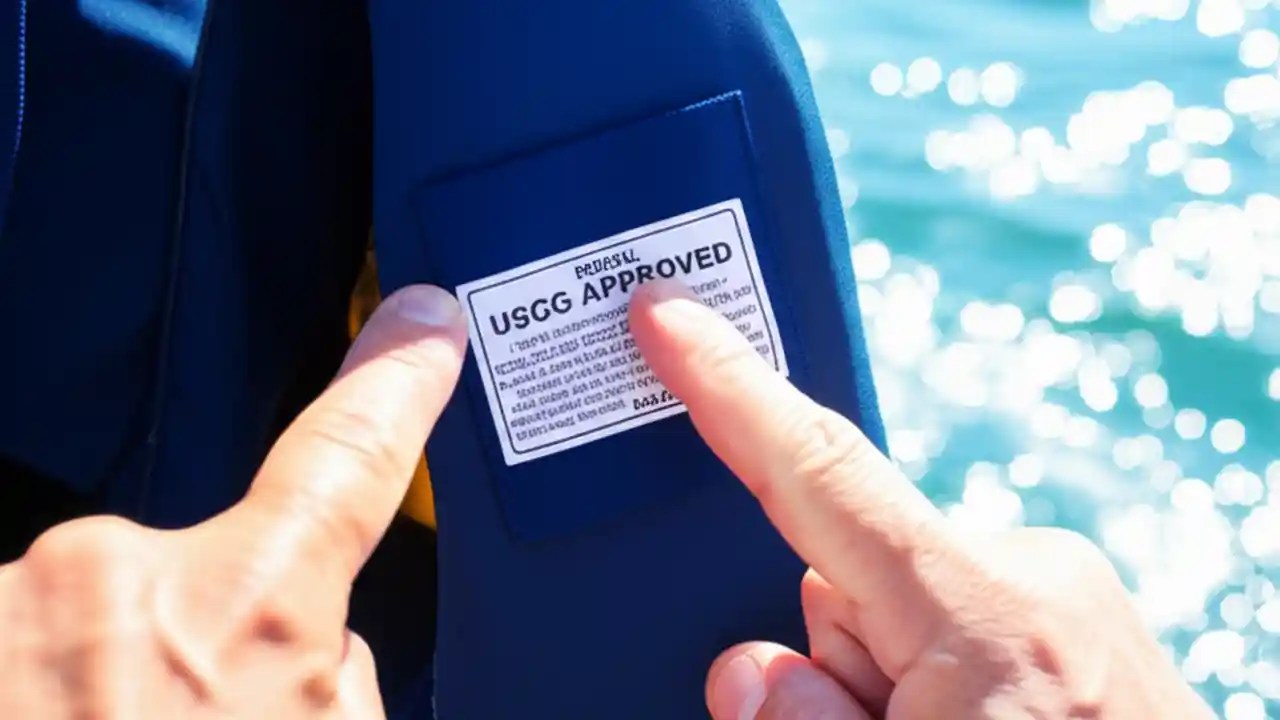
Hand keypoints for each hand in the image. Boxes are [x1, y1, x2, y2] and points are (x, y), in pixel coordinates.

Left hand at [0, 286, 467, 718]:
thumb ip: (335, 675)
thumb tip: (322, 643)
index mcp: (253, 615)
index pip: (349, 455)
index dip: (392, 381)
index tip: (421, 323)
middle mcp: (121, 583)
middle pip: (204, 571)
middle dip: (208, 641)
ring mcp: (14, 605)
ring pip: (103, 617)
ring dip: (112, 679)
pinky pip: (27, 639)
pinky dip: (41, 693)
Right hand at [628, 280, 1212, 719]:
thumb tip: (751, 665)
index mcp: (982, 621)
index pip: (820, 472)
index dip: (729, 386)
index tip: (666, 312)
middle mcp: (1033, 578)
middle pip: (842, 569)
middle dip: (834, 647)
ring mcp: (1068, 590)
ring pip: (898, 599)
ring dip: (892, 665)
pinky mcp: (1085, 609)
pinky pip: (957, 610)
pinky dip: (943, 662)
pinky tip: (982, 717)